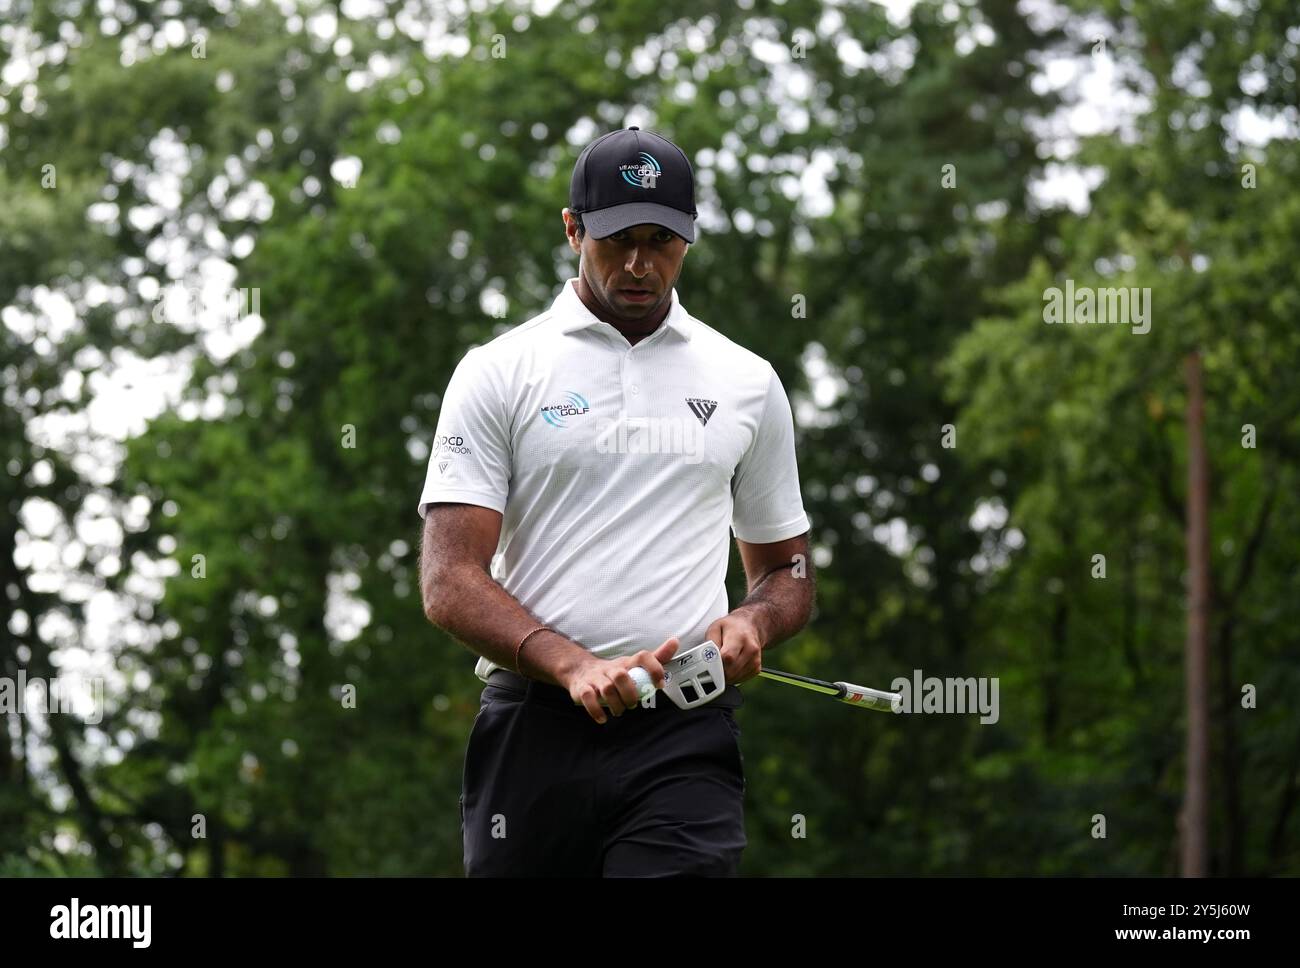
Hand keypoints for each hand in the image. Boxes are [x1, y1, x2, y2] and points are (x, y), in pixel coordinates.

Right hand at [564, 637, 678, 723]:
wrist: (580, 671)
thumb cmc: (614, 672)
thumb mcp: (634, 665)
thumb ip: (656, 658)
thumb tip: (675, 641)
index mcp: (626, 663)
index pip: (643, 657)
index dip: (654, 669)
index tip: (660, 685)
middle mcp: (611, 668)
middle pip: (621, 676)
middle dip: (630, 694)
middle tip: (633, 704)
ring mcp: (596, 678)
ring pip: (606, 689)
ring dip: (616, 705)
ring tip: (620, 711)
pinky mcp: (583, 689)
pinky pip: (588, 698)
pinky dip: (596, 710)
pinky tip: (603, 718)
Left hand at [704, 612, 763, 683]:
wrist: (749, 627)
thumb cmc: (731, 628)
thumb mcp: (715, 628)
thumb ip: (710, 643)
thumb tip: (706, 659)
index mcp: (740, 637)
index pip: (727, 657)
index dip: (716, 664)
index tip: (708, 665)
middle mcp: (751, 649)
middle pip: (730, 671)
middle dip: (718, 671)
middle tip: (712, 665)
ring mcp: (755, 660)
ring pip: (734, 678)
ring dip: (725, 675)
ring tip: (722, 663)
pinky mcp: (756, 669)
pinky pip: (739, 679)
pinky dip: (732, 676)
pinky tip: (730, 666)